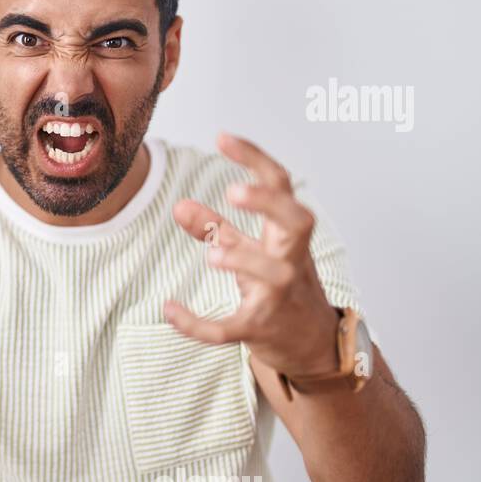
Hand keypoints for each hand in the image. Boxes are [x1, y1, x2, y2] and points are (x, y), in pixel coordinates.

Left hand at [164, 132, 340, 377]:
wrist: (311, 344)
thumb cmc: (280, 285)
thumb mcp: (250, 251)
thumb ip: (215, 227)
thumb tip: (179, 205)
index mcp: (286, 235)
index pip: (281, 186)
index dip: (255, 159)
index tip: (222, 137)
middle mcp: (289, 259)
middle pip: (297, 221)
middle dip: (269, 204)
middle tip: (234, 191)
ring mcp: (278, 295)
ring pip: (271, 272)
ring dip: (241, 259)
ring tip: (212, 254)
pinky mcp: (260, 328)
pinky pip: (230, 328)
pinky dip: (197, 323)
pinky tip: (169, 310)